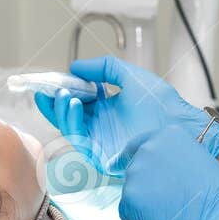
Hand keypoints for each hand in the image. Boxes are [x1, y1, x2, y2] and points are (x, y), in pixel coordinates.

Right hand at [33, 55, 218, 174]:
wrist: (175, 127)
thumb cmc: (160, 104)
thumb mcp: (130, 76)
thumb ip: (104, 67)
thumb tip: (77, 66)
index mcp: (109, 108)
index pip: (80, 100)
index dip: (65, 90)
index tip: (54, 80)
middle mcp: (102, 125)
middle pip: (69, 114)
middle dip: (54, 102)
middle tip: (43, 90)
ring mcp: (100, 139)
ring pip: (70, 126)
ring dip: (61, 109)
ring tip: (62, 93)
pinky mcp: (99, 153)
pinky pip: (77, 138)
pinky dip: (70, 120)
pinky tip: (72, 104)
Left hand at [117, 125, 218, 219]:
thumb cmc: (216, 195)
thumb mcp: (198, 160)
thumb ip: (174, 159)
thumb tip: (161, 170)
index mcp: (166, 136)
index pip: (139, 145)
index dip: (141, 161)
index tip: (135, 169)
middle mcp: (148, 150)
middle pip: (135, 169)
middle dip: (146, 184)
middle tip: (166, 199)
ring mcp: (136, 175)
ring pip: (131, 191)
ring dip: (144, 202)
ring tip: (169, 211)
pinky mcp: (129, 199)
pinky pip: (127, 212)